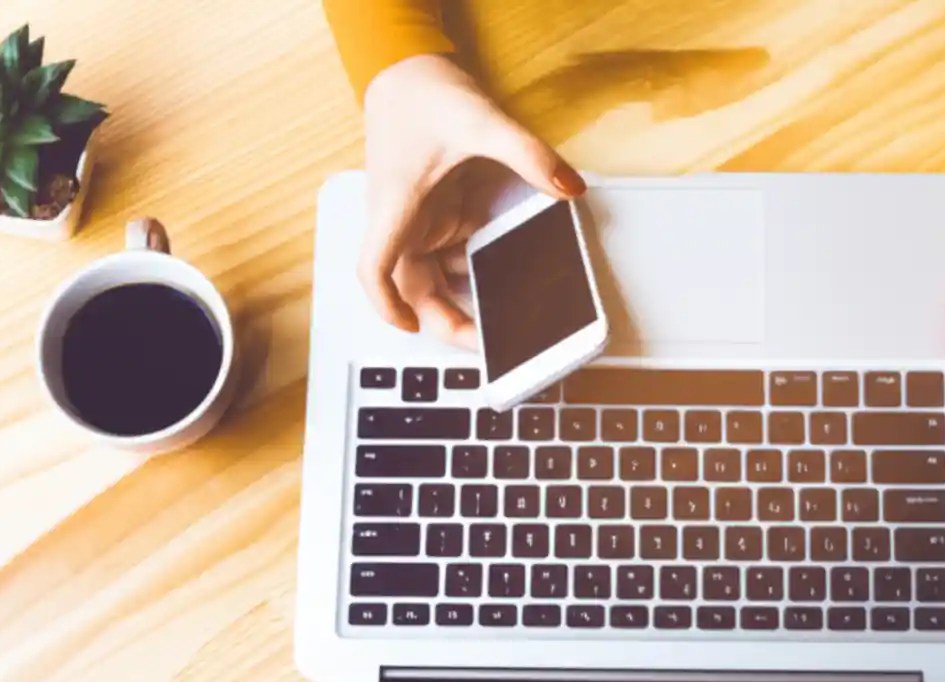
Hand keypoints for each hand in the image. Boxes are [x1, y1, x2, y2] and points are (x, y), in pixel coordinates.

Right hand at [358, 54, 585, 346]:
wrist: (409, 74)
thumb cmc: (426, 97)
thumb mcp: (482, 120)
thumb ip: (527, 153)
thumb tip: (568, 187)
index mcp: (396, 206)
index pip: (376, 268)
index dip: (386, 305)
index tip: (407, 329)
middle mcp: (401, 222)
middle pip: (412, 288)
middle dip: (445, 320)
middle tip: (487, 344)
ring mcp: (418, 222)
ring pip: (434, 278)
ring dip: (463, 300)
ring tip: (505, 321)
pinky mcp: (437, 215)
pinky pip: (452, 256)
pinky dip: (475, 272)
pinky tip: (507, 280)